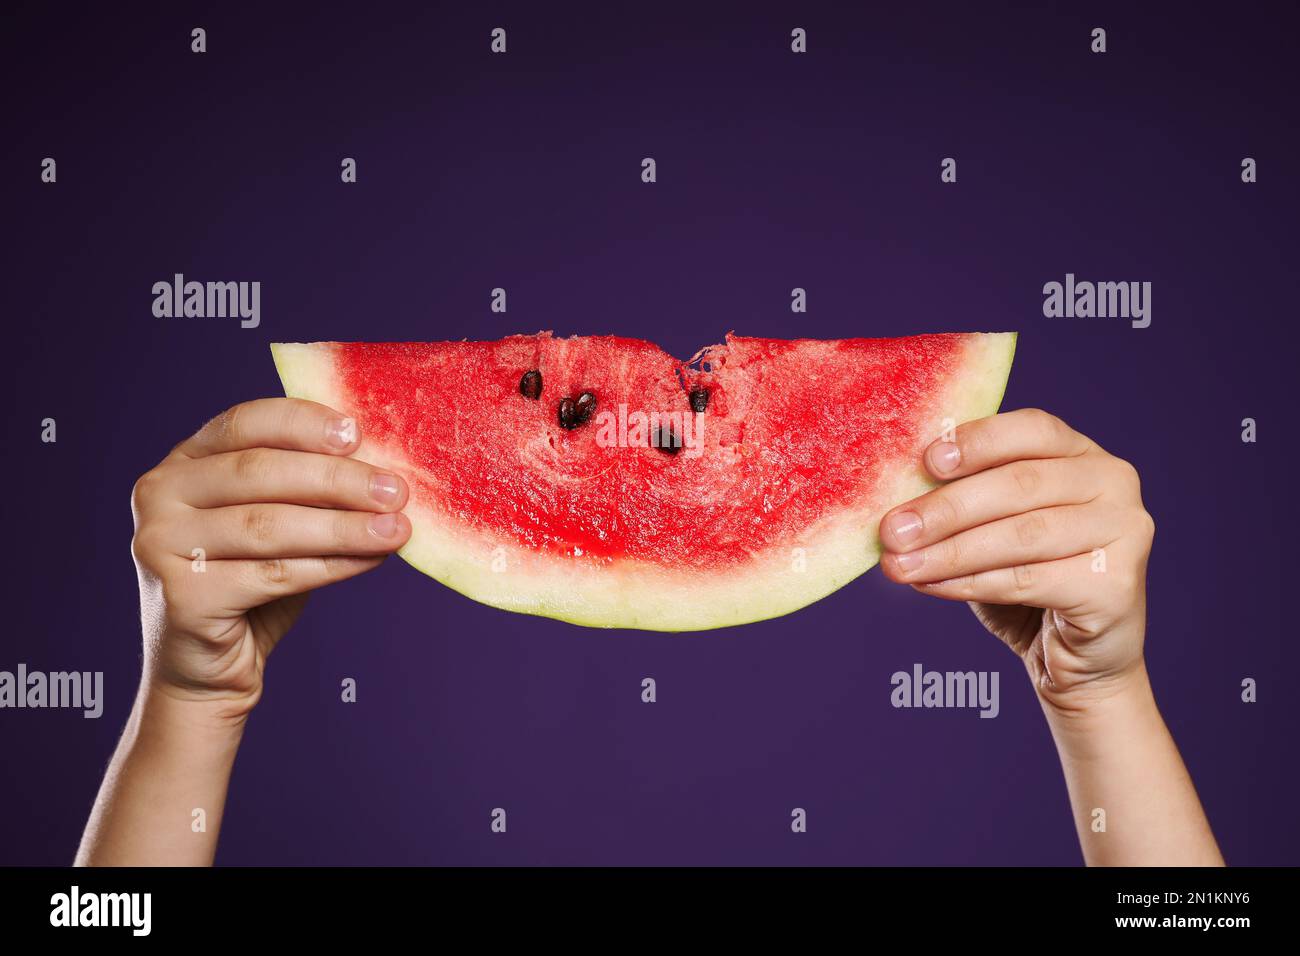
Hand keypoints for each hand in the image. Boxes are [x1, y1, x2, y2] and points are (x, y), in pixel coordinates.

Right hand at [129, 398, 410, 721]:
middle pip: (260, 472)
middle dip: (338, 479)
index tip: (358, 433)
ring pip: (269, 526)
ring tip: (396, 528)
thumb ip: (307, 491)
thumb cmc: (250, 585)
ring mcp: (161, 545)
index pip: (244, 424)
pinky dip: (331, 565)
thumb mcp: (276, 524)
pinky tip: (371, 559)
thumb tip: (381, 468)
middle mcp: (159, 495)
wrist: (207, 671)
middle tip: (396, 490)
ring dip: (343, 525)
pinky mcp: (182, 595)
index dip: (303, 423)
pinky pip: (273, 574)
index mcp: (182, 463)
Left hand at [878, 408, 1154, 713]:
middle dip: (946, 508)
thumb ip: (963, 500)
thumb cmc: (1026, 581)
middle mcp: (1113, 483)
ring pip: (1021, 535)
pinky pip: (1028, 580)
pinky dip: (970, 583)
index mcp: (1082, 453)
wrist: (1075, 659)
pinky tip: (931, 585)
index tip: (927, 461)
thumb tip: (898, 497)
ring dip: (949, 551)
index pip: (1033, 428)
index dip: (979, 441)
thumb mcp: (992, 528)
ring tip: (899, 565)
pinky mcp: (1116, 586)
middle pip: (1020, 484)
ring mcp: (1125, 532)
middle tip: (892, 529)